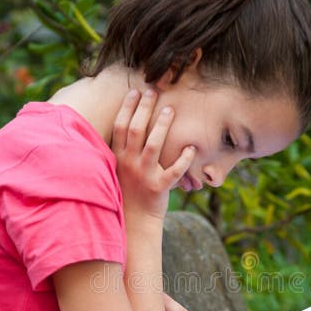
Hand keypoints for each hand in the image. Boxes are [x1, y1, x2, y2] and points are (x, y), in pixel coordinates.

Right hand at [111, 89, 195, 220]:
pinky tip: (192, 148)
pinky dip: (183, 160)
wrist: (135, 220)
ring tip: (170, 110)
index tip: (135, 91)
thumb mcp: (120, 167)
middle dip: (144, 108)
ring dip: (162, 126)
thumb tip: (130, 121)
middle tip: (154, 90)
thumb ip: (123, 147)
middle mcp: (129, 164)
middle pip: (136, 130)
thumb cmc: (129, 188)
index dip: (127, 108)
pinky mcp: (159, 188)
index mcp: (118, 157)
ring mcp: (144, 175)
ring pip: (153, 146)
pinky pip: (173, 171)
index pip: (120, 127)